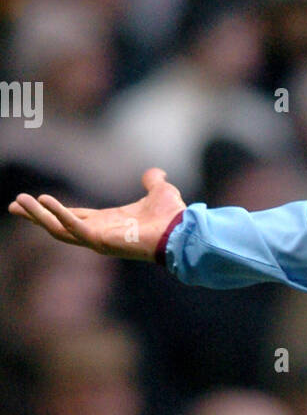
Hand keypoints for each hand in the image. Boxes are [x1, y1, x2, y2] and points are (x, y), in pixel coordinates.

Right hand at [7, 168, 185, 261]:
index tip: (33, 200)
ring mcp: (98, 239)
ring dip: (37, 216)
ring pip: (58, 230)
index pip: (73, 216)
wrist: (182, 230)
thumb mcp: (159, 191)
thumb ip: (153, 182)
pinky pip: (73, 227)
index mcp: (107, 222)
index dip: (53, 209)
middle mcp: (98, 232)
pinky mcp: (100, 241)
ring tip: (17, 202)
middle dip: (35, 216)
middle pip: (58, 226)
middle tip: (12, 205)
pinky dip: (58, 214)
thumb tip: (154, 173)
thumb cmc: (172, 217)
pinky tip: (43, 201)